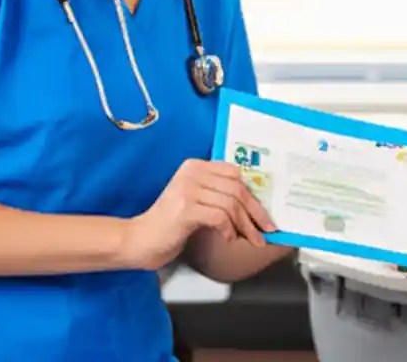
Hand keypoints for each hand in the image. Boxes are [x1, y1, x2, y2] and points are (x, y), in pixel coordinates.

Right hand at [120, 159, 276, 269]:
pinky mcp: (185, 209)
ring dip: (246, 226)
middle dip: (255, 212)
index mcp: (196, 166)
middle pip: (237, 189)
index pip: (235, 174)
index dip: (254, 194)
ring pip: (231, 204)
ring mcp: (188, 189)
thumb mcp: (196, 201)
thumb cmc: (171, 224)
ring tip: (251, 239)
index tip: (264, 213)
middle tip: (267, 230)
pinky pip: (219, 217)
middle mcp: (192, 173)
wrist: (140, 240)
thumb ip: (218, 194)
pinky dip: (229, 230)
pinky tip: (229, 238)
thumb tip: (254, 206)